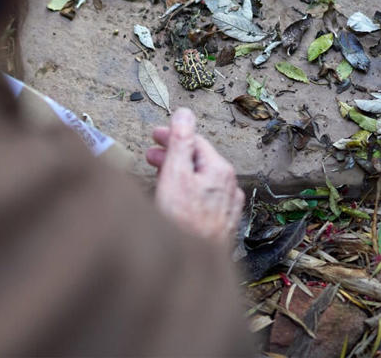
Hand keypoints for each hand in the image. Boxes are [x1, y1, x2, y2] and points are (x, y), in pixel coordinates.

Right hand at [146, 108, 243, 242]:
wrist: (191, 268)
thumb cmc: (182, 222)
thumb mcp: (175, 173)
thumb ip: (180, 141)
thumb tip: (185, 113)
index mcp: (220, 170)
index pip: (195, 142)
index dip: (173, 136)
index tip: (154, 135)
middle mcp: (229, 187)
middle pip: (198, 161)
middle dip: (173, 154)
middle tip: (151, 155)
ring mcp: (227, 207)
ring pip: (201, 180)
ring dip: (179, 173)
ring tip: (159, 176)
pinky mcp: (222, 226)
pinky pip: (204, 198)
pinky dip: (187, 191)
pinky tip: (176, 199)